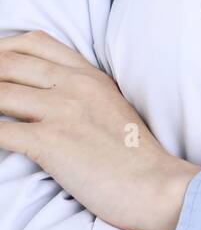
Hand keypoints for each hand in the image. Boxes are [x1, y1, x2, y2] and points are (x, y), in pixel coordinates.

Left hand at [0, 30, 200, 229]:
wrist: (156, 186)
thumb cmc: (136, 158)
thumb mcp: (113, 109)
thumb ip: (82, 94)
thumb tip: (45, 98)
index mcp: (89, 76)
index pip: (36, 43)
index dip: (4, 49)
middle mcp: (74, 85)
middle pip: (9, 63)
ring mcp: (62, 111)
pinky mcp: (51, 141)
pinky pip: (0, 130)